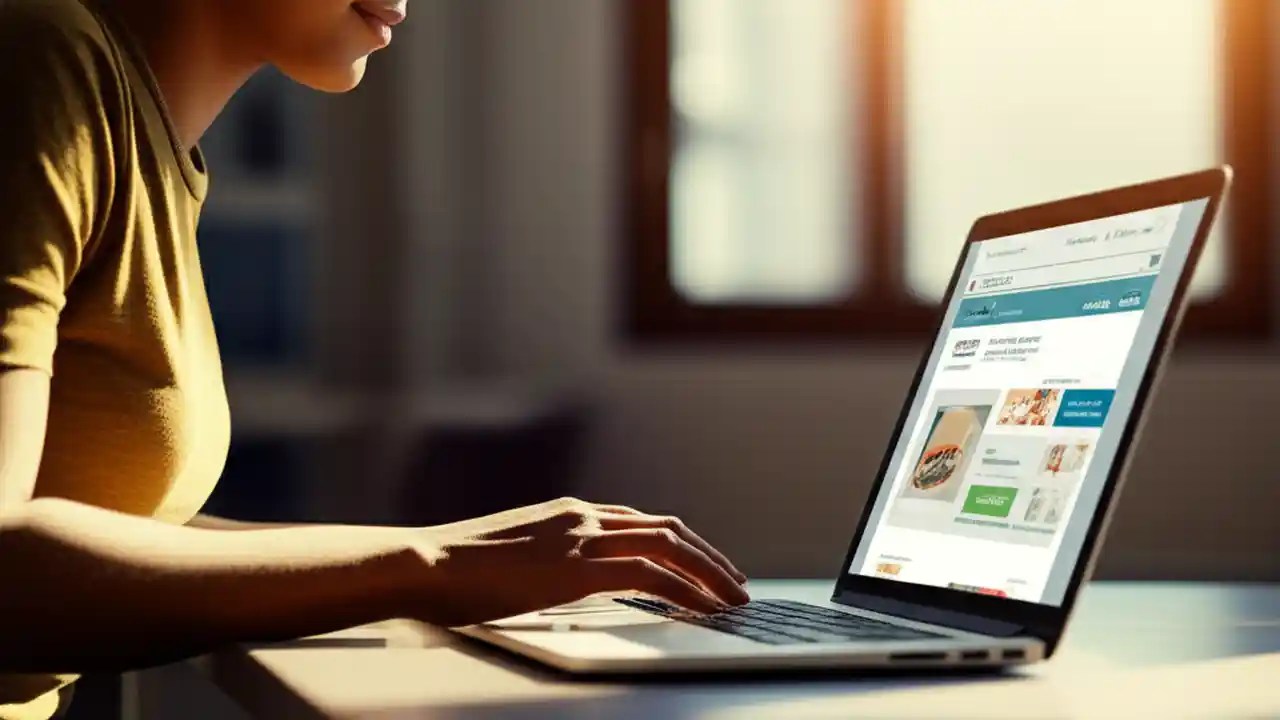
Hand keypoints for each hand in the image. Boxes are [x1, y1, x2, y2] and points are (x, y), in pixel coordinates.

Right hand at [407, 497, 748, 627]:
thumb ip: (544, 559)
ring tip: (734, 598)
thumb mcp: (510, 556)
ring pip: (670, 546)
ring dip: (709, 572)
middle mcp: (583, 516)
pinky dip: (685, 590)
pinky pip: (651, 576)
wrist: (424, 563)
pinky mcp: (578, 568)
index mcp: (568, 511)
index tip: (701, 564)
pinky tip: (703, 608)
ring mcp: (582, 537)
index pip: (640, 522)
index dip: (678, 543)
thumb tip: (557, 580)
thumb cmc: (453, 568)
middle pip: (667, 528)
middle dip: (707, 556)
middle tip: (733, 582)